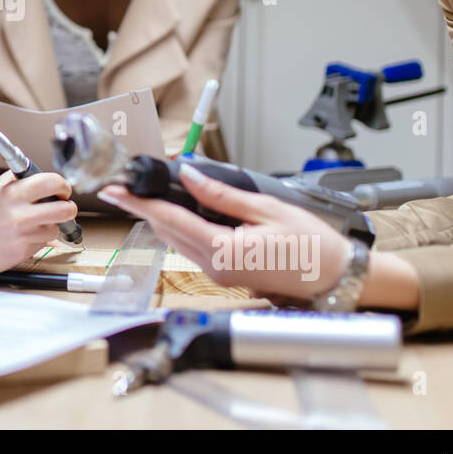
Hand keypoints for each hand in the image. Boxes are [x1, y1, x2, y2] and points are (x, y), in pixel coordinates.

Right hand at [0, 170, 76, 274]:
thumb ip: (15, 182)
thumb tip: (38, 176)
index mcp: (12, 191)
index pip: (53, 181)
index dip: (63, 185)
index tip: (62, 190)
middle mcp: (20, 212)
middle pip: (65, 209)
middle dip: (69, 208)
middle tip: (64, 207)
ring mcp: (22, 234)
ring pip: (54, 229)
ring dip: (48, 227)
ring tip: (33, 225)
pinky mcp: (21, 253)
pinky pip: (40, 245)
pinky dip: (34, 242)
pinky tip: (18, 238)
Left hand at [98, 166, 351, 301]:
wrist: (336, 277)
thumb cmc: (312, 244)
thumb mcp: (267, 208)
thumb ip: (221, 195)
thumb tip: (189, 176)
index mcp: (225, 251)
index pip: (170, 221)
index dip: (139, 203)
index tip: (116, 190)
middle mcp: (216, 268)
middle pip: (167, 232)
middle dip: (145, 207)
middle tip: (129, 183)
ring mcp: (219, 275)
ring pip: (177, 241)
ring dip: (162, 217)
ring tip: (148, 192)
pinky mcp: (225, 275)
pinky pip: (193, 248)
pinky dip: (181, 227)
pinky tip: (180, 209)